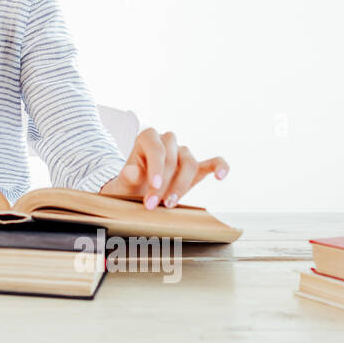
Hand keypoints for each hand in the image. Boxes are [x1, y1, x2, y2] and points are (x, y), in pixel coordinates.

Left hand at [99, 128, 227, 209]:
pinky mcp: (196, 167)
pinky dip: (220, 167)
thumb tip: (130, 171)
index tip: (154, 187)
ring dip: (181, 185)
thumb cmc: (129, 185)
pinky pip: (213, 162)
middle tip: (152, 204)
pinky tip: (220, 176)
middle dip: (164, 184)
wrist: (136, 193)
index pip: (156, 148)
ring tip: (169, 204)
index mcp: (147, 138)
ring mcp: (183, 153)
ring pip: (190, 163)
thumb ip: (126, 177)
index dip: (156, 168)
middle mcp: (167, 142)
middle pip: (173, 158)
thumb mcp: (123, 183)